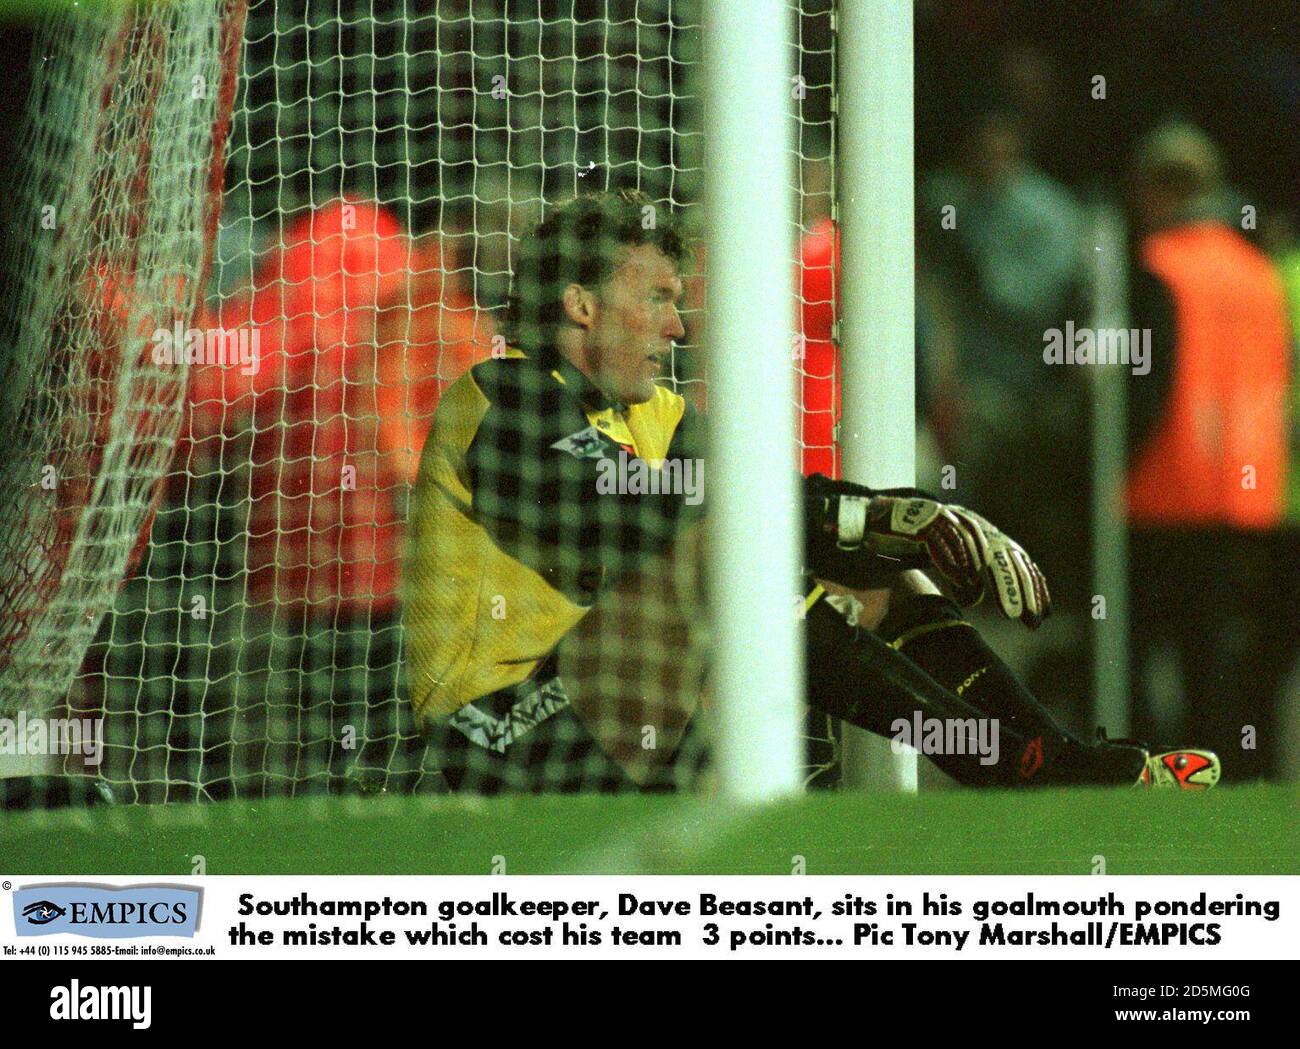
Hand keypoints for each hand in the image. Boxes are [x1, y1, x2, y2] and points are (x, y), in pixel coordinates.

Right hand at [843, 493, 1050, 627]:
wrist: (875, 516)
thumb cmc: (911, 541)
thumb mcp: (943, 559)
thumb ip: (961, 574)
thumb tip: (976, 597)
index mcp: (979, 530)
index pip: (1015, 557)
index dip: (1032, 584)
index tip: (1044, 613)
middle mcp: (970, 522)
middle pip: (1004, 555)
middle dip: (1021, 589)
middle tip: (1031, 618)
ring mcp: (950, 518)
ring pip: (982, 551)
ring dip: (998, 583)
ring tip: (1009, 611)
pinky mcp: (927, 519)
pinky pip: (949, 544)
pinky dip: (960, 567)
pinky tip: (970, 592)